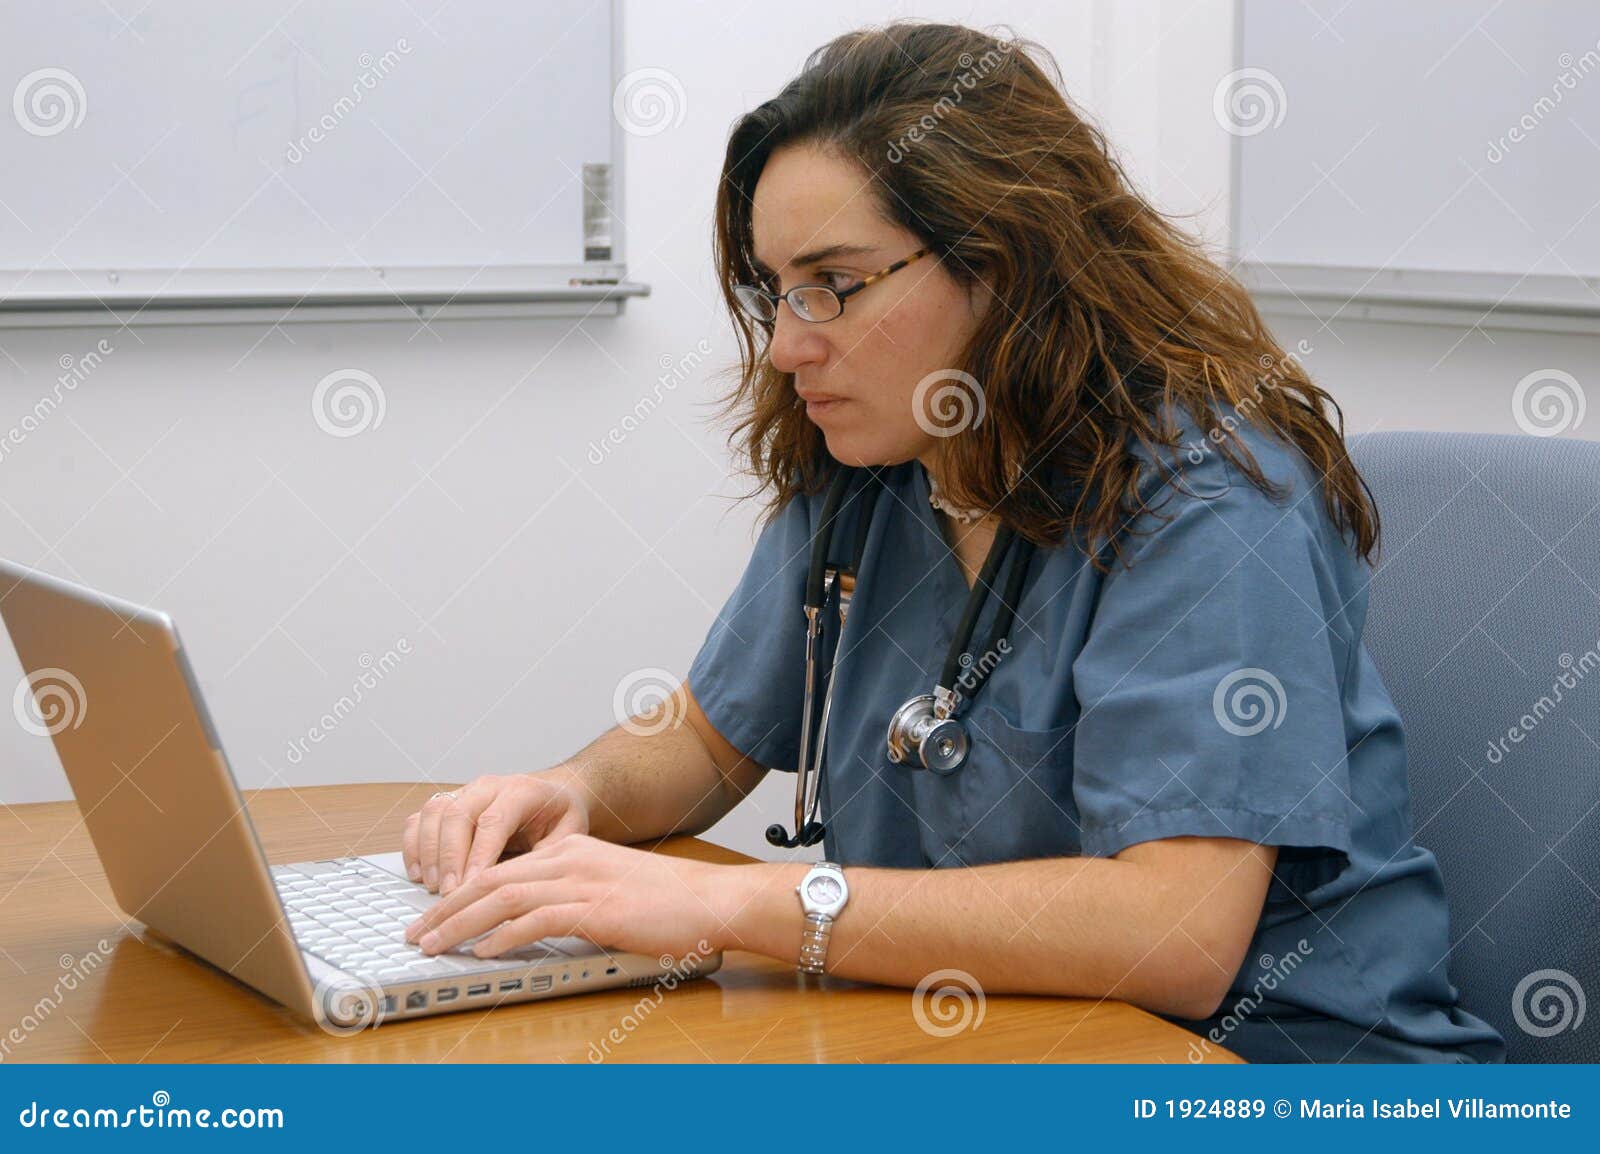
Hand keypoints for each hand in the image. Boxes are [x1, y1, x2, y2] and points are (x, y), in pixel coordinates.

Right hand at [401, 772, 589, 894]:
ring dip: (428, 852)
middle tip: (449, 893)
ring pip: (434, 812)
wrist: (556, 792)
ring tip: (433, 886)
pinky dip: (413, 845)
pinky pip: (421, 818)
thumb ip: (547, 856)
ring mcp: (465, 792)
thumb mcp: (570, 833)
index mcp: (521, 791)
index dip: (479, 855)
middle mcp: (488, 787)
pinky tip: (418, 872)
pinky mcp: (449, 803)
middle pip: (457, 814)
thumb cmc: (561, 816)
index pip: (494, 821)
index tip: (470, 886)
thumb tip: (519, 884)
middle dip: (450, 857)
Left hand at [402, 833, 738, 961]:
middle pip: (490, 878)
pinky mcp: (597, 908)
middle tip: (416, 932)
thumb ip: (569, 898)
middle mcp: (569, 860)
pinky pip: (538, 919)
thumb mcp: (608, 888)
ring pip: (504, 896)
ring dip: (462, 923)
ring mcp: (582, 882)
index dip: (458, 893)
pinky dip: (505, 935)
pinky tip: (485, 949)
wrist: (712, 900)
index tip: (432, 916)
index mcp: (569, 851)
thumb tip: (527, 924)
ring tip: (434, 944)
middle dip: (446, 908)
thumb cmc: (666, 902)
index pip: (498, 868)